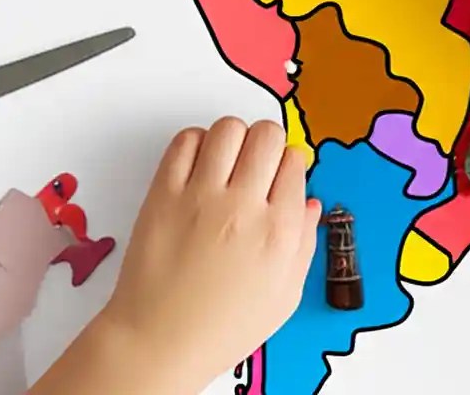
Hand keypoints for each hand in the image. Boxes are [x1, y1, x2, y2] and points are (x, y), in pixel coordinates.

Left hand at [100, 118, 320, 391]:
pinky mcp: (164, 193)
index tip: (280, 175)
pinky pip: (185, 140)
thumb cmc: (222, 326)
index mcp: (279, 232)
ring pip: (228, 128)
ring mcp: (201, 196)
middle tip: (257, 162)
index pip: (294, 163)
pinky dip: (196, 142)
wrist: (160, 340)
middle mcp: (244, 207)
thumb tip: (309, 204)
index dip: (289, 165)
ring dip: (233, 138)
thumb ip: (304, 245)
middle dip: (268, 142)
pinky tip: (199, 165)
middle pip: (267, 135)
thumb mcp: (284, 296)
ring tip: (226, 162)